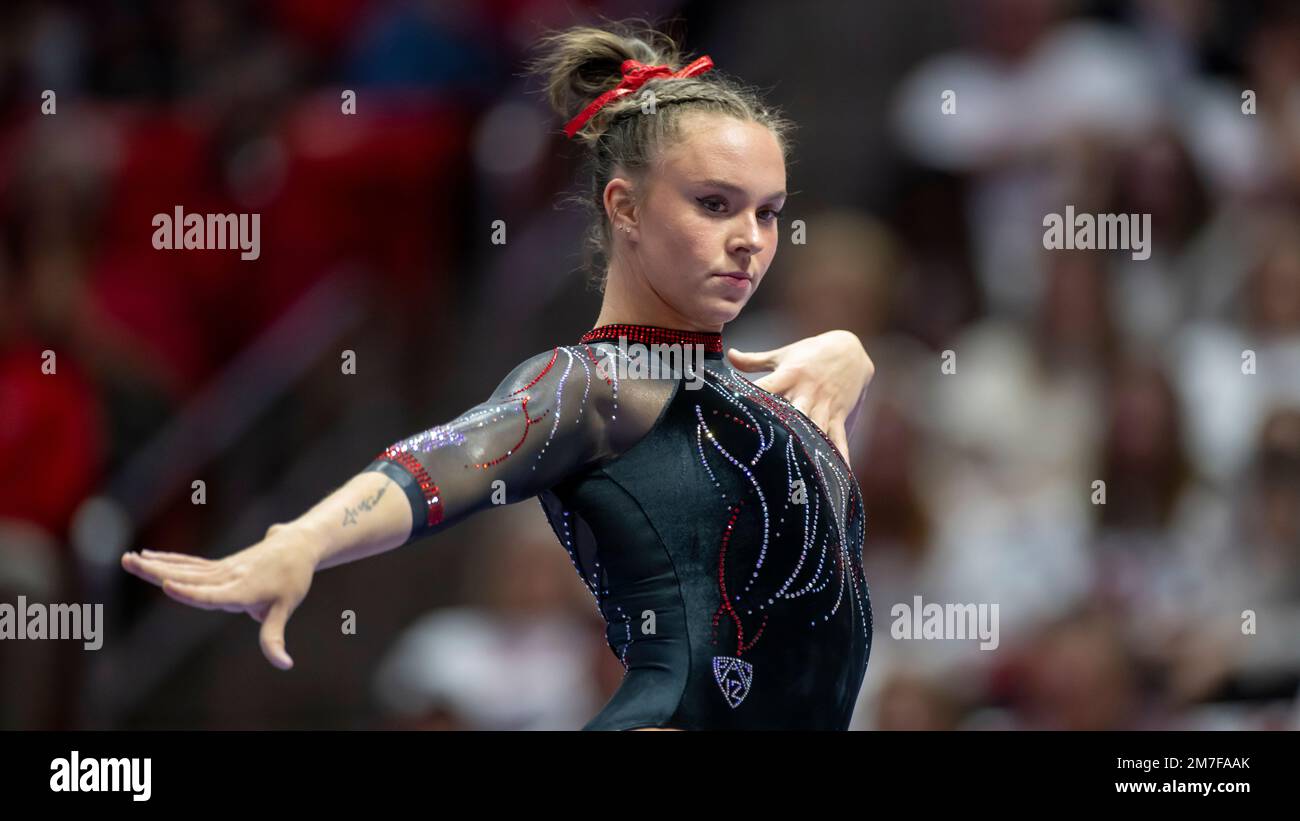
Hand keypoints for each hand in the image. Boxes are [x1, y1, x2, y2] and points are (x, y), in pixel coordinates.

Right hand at [120, 524, 318, 669]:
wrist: (296, 546)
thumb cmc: (292, 580)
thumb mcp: (286, 609)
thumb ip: (274, 637)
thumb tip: (284, 664)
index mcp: (242, 590)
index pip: (213, 595)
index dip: (191, 593)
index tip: (167, 586)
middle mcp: (227, 578)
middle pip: (188, 577)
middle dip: (157, 572)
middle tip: (130, 562)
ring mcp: (220, 570)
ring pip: (183, 569)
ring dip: (154, 564)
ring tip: (128, 559)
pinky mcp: (218, 566)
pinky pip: (190, 564)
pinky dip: (169, 560)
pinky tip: (147, 556)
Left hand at [727, 330, 873, 465]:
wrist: (852, 349)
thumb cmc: (812, 352)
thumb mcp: (784, 354)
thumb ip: (754, 360)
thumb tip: (729, 354)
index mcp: (789, 375)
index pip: (766, 387)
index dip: (751, 397)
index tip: (735, 410)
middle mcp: (806, 392)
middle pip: (791, 412)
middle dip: (779, 428)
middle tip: (761, 449)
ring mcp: (824, 405)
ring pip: (814, 428)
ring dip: (805, 445)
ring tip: (793, 468)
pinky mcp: (838, 415)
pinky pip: (839, 438)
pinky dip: (839, 456)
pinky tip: (838, 474)